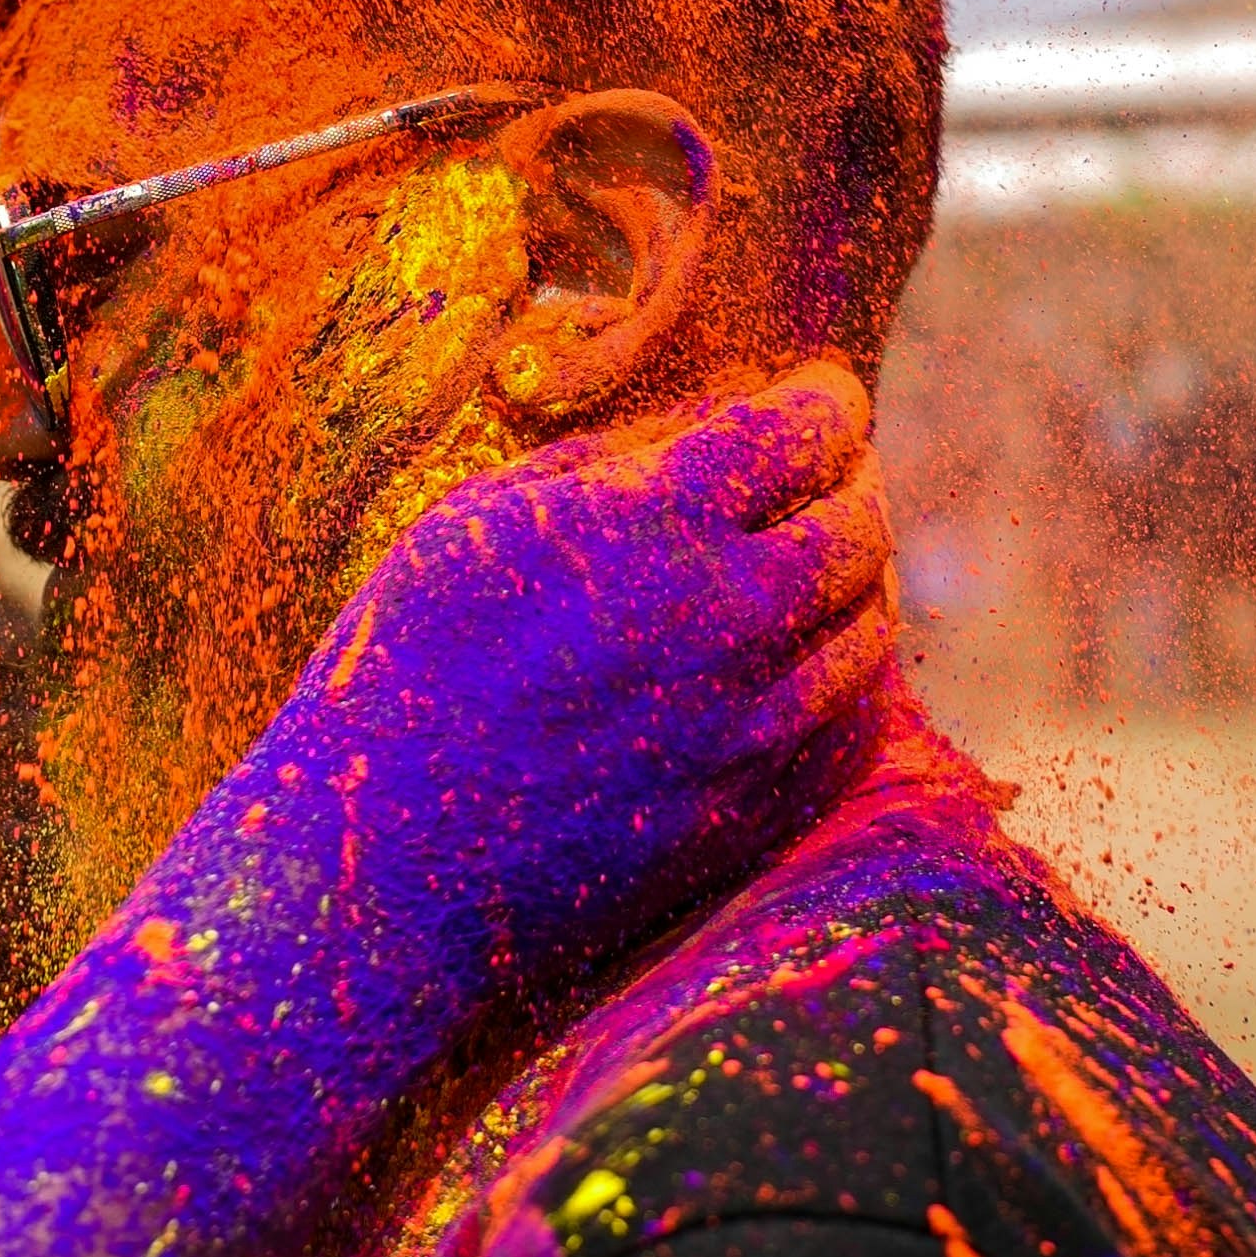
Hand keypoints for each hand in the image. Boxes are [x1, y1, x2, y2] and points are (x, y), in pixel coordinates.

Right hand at [216, 357, 893, 1003]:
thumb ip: (609, 460)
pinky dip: (845, 675)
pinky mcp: (755, 812)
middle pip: (859, 523)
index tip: (821, 397)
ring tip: (820, 560)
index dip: (825, 402)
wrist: (386, 859)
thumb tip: (713, 420)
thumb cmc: (405, 664)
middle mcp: (723, 618)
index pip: (802, 430)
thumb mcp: (481, 520)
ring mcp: (750, 726)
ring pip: (870, 627)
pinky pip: (850, 725)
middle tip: (832, 472)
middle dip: (853, 482)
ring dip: (858, 581)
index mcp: (648, 523)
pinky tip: (804, 655)